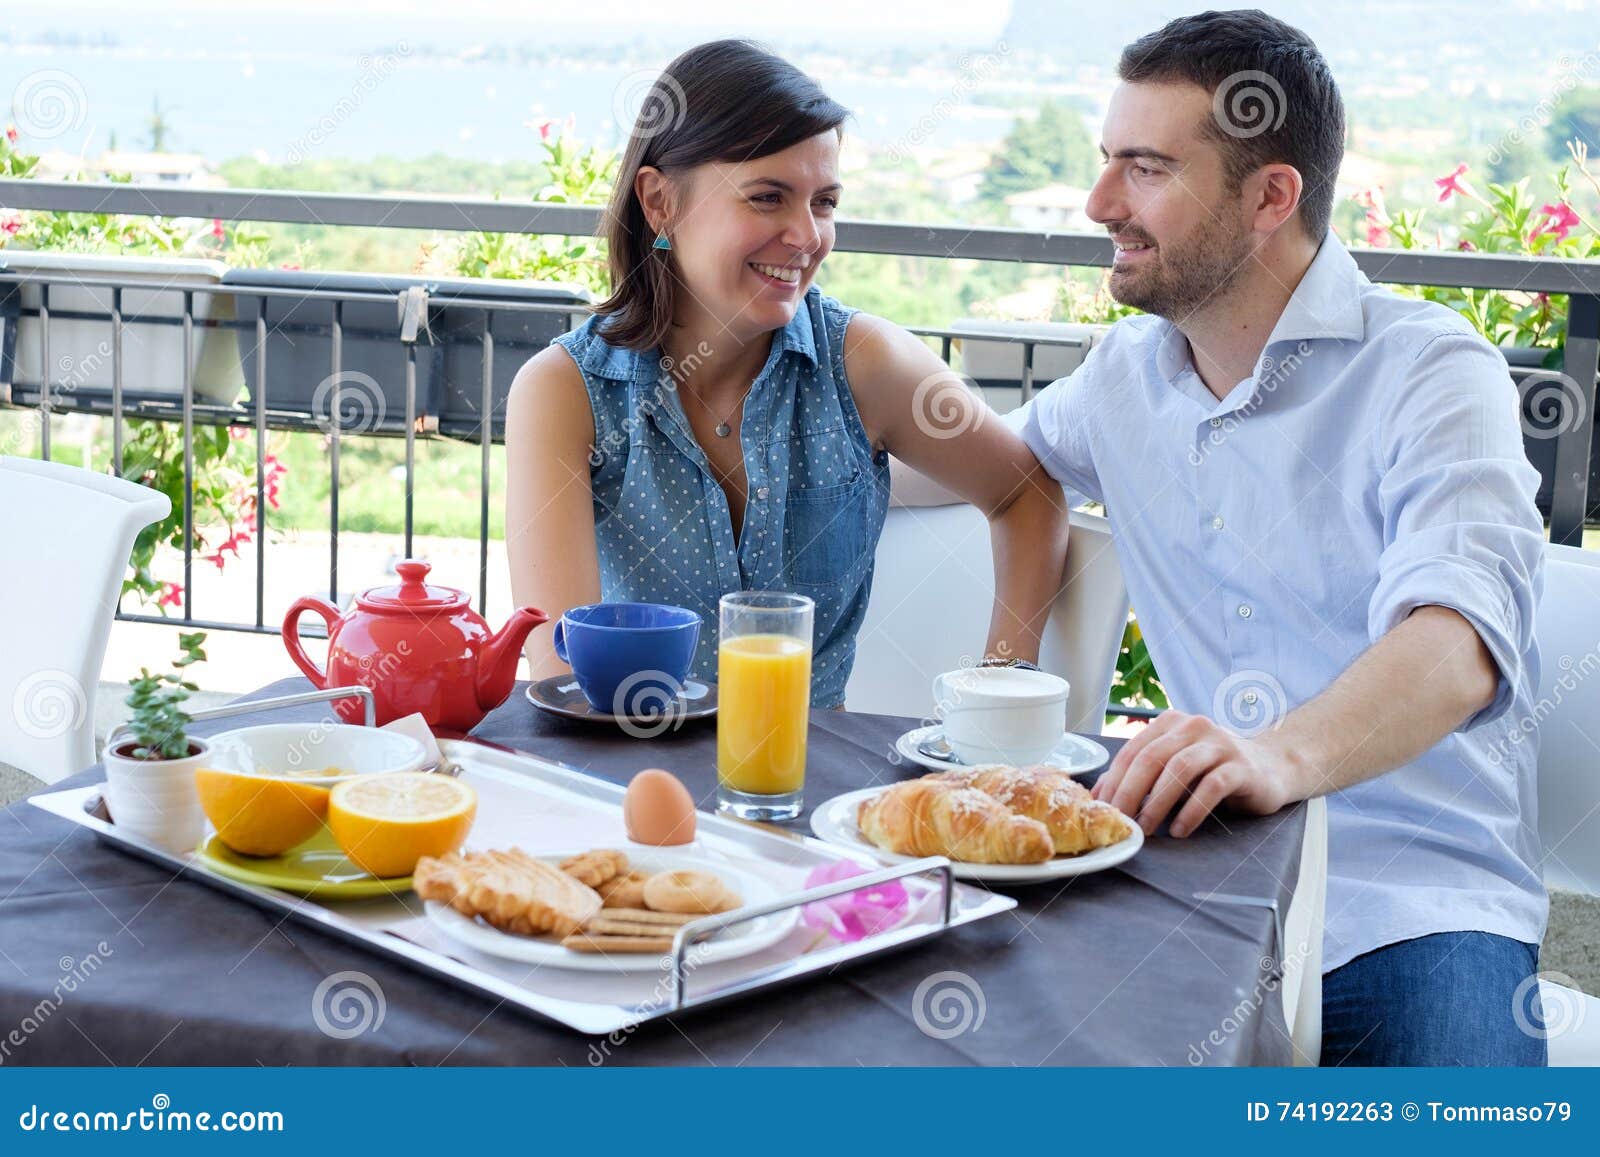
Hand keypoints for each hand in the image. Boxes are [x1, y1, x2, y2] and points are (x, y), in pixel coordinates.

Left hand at [1091, 711, 1301, 837]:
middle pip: (1152, 758)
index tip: (1103, 809)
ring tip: (1147, 829)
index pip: (1133, 750)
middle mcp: (1193, 726)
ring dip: (1158, 803)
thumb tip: (1099, 795)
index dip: (1114, 780)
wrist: (1271, 769)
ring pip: (1180, 770)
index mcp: (1170, 723)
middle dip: (1130, 792)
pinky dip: (1191, 810)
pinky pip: (1212, 787)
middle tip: (1121, 821)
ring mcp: (1219, 744)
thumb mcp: (1174, 766)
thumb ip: (1143, 774)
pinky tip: (1180, 829)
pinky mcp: (1241, 766)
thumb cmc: (1213, 770)